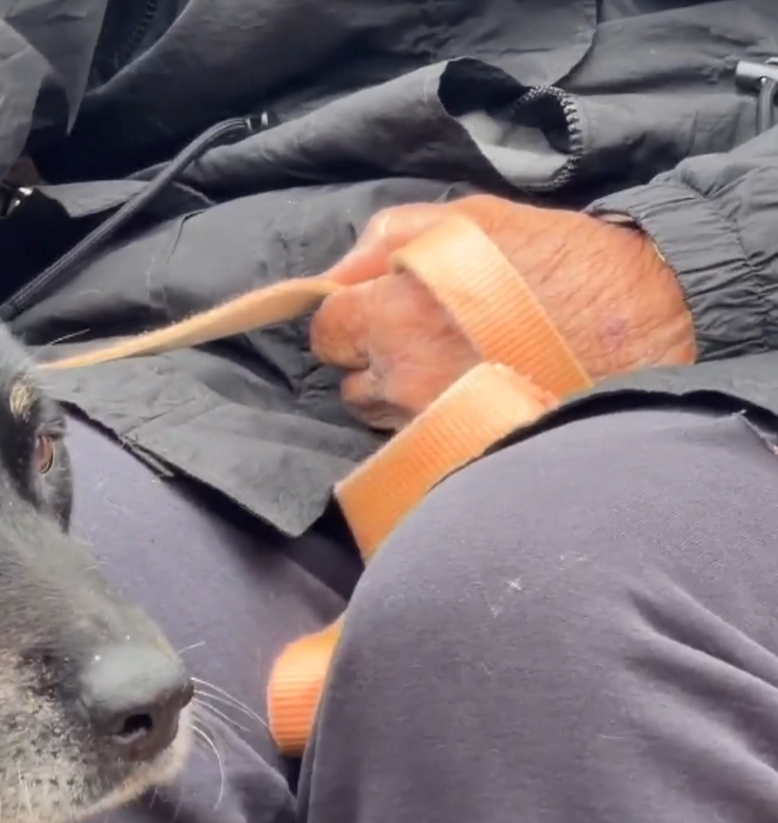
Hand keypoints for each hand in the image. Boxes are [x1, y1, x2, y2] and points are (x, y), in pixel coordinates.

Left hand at [308, 195, 696, 430]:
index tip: (379, 309)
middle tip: (421, 339)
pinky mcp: (463, 452)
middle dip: (372, 359)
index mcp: (394, 310)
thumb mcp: (469, 220)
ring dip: (399, 397)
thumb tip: (336, 272)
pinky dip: (432, 426)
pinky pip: (419, 445)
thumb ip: (388, 237)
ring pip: (380, 418)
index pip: (326, 329)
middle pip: (348, 380)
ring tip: (452, 370)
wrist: (648, 316)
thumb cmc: (558, 259)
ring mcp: (432, 421)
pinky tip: (469, 400)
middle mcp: (403, 374)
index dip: (349, 315)